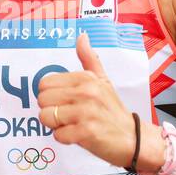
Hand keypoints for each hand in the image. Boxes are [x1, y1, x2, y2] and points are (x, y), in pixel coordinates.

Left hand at [36, 31, 142, 168]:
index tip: (65, 102)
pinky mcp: (87, 132)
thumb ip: (89, 59)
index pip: (45, 83)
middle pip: (42, 100)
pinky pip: (57, 135)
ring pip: (46, 117)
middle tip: (69, 116)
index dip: (51, 96)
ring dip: (56, 126)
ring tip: (73, 125)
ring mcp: (86, 112)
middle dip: (51, 111)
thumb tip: (82, 35)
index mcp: (86, 78)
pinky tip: (79, 135)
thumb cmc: (112, 109)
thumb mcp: (103, 80)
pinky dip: (65, 138)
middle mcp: (86, 92)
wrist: (132, 137)